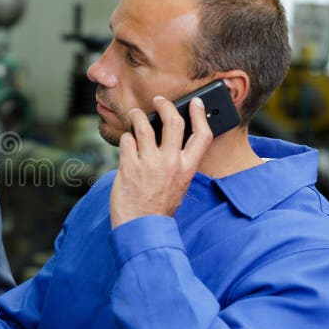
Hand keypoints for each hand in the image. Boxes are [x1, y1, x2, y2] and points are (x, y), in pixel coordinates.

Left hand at [110, 95, 212, 227]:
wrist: (142, 228)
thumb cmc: (159, 208)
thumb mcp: (179, 185)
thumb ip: (178, 163)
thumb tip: (170, 139)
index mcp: (187, 168)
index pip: (202, 135)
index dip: (199, 114)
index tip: (195, 102)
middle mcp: (170, 163)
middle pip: (173, 122)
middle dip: (165, 105)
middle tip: (159, 100)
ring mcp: (149, 164)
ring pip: (144, 126)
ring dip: (138, 115)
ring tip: (135, 113)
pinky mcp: (128, 167)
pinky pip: (127, 141)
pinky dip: (126, 137)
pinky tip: (126, 140)